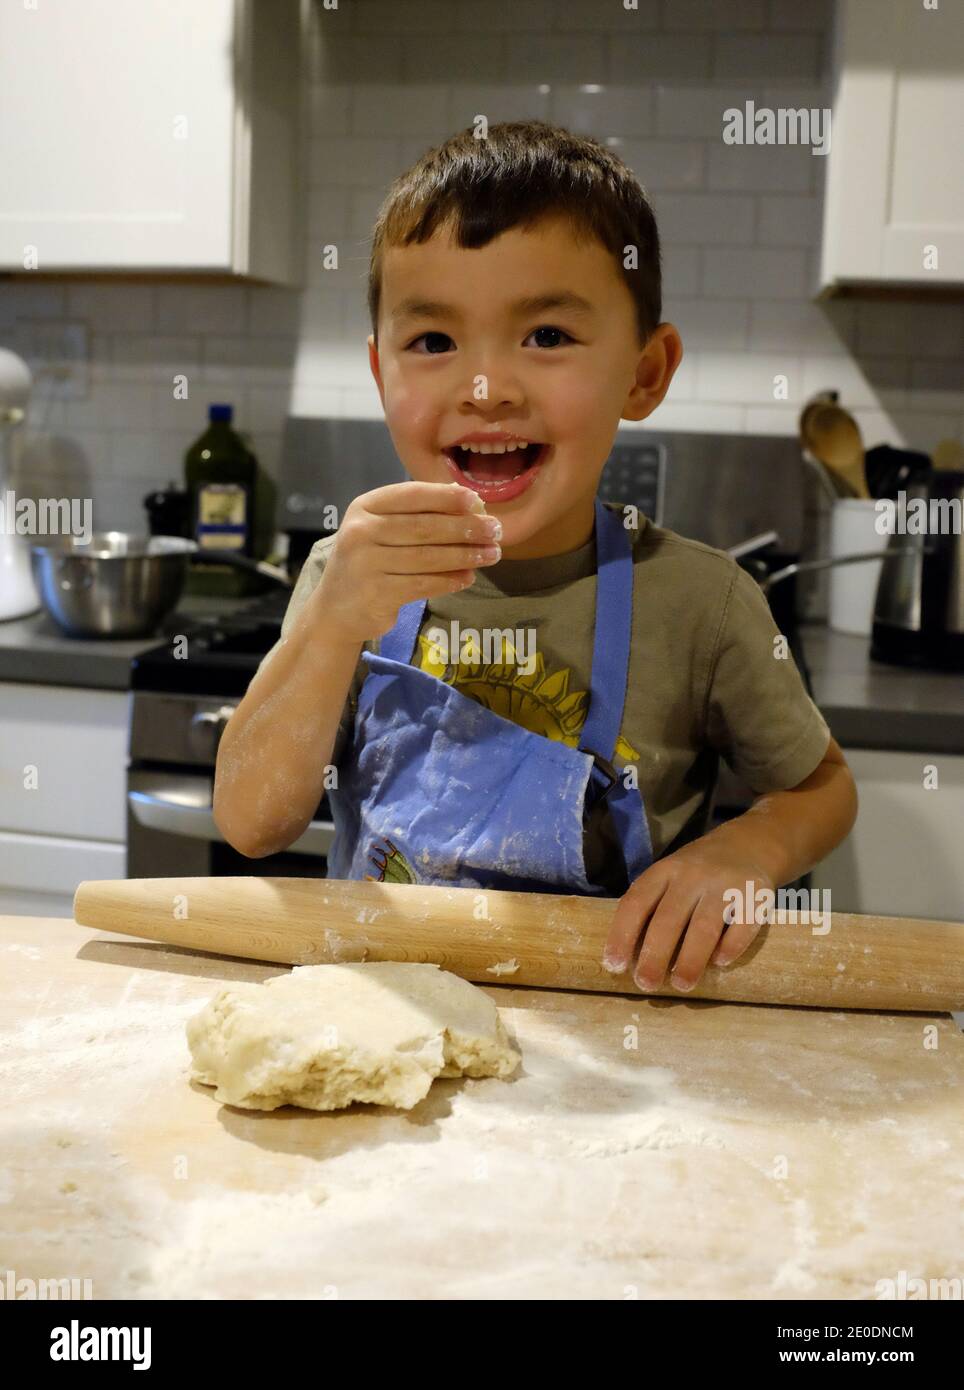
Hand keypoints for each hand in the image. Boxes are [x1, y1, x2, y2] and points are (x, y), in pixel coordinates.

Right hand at [318, 481, 501, 643]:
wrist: (335, 609)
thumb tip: (469, 502)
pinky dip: (449, 581)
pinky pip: (423, 584)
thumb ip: (415, 515)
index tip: (476, 501)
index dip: (446, 497)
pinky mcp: (376, 594)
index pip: (411, 496)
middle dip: (464, 528)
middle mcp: (361, 532)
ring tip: (491, 555)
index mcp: (364, 506)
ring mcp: (366, 564)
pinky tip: (468, 578)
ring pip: (427, 557)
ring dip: (465, 555)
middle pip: (423, 527)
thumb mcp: (380, 529)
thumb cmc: (368, 561)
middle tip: (495, 531)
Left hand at [601, 839, 774, 992]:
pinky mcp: (755, 896)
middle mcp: (692, 876)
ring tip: (681, 985)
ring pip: (704, 926)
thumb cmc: (697, 872)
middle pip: (669, 918)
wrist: (749, 844)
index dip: (622, 934)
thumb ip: (652, 907)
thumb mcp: (669, 876)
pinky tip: (720, 963)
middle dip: (655, 955)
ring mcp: (725, 885)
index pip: (636, 903)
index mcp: (664, 871)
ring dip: (691, 959)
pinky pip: (742, 925)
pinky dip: (731, 946)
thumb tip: (628, 958)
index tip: (614, 965)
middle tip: (646, 984)